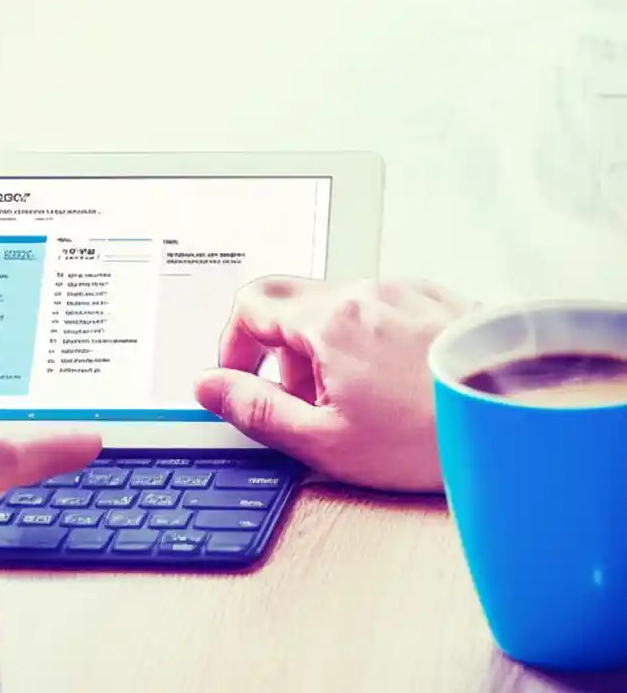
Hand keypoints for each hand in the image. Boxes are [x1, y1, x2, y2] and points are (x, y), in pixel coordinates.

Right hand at [195, 277, 477, 491]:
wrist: (523, 420)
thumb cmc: (430, 437)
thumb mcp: (325, 441)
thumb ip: (256, 410)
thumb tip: (209, 387)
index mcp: (329, 321)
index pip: (249, 306)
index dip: (232, 346)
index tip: (243, 381)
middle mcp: (365, 293)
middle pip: (290, 300)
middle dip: (278, 348)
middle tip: (300, 397)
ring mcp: (405, 292)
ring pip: (338, 307)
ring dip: (326, 349)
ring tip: (356, 401)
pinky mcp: (438, 301)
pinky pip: (381, 310)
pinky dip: (369, 342)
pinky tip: (394, 386)